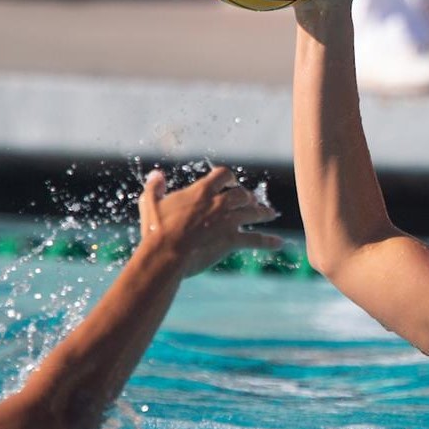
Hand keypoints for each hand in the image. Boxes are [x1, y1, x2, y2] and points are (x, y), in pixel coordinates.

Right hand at [137, 166, 282, 275]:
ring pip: (253, 213)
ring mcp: (228, 222)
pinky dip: (269, 241)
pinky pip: (256, 239)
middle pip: (242, 194)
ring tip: (271, 213)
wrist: (166, 254)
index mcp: (202, 191)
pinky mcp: (232, 240)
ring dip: (263, 212)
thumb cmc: (156, 230)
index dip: (229, 177)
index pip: (224, 175)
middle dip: (247, 196)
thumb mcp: (150, 204)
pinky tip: (279, 244)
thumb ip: (155, 187)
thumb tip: (156, 174)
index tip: (231, 181)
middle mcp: (219, 203)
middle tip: (252, 200)